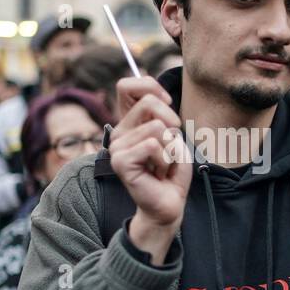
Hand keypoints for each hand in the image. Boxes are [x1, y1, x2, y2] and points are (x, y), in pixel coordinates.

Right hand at [110, 76, 191, 262]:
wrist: (169, 203)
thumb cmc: (172, 171)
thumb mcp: (173, 135)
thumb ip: (161, 114)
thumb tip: (156, 98)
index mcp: (129, 123)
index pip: (127, 85)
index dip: (150, 87)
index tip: (167, 104)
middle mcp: (119, 132)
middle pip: (150, 102)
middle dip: (171, 123)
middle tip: (169, 147)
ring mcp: (117, 147)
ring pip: (157, 127)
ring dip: (170, 148)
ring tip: (162, 165)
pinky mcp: (121, 161)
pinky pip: (154, 145)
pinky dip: (166, 159)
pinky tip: (158, 173)